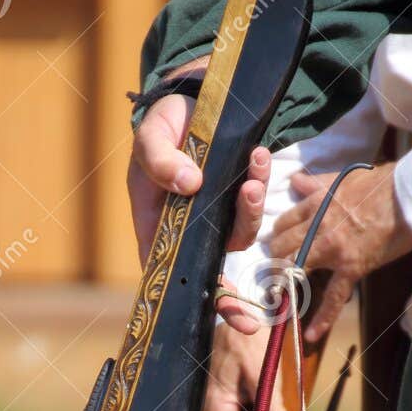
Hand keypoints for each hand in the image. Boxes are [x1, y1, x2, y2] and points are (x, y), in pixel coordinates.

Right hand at [127, 66, 269, 329]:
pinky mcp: (236, 197)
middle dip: (231, 296)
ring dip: (251, 211)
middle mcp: (185, 228)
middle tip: (254, 316)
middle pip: (208, 271)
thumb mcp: (152, 134)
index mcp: (155, 224)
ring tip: (254, 178)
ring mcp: (213, 215)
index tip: (217, 312)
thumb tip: (187, 185)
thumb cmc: (163, 122)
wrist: (193, 95)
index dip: (192, 298)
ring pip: (238, 234)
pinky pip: (252, 203)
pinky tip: (260, 157)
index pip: (170, 273)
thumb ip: (160, 159)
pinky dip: (259, 182)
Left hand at [270, 162, 411, 342]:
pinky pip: (334, 297)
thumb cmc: (383, 183)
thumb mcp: (343, 177)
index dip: (277, 237)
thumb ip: (316, 182)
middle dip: (275, 261)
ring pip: (295, 269)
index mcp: (315, 203)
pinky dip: (323, 318)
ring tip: (280, 299)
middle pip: (280, 248)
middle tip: (276, 273)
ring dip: (285, 284)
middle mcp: (317, 226)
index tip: (278, 247)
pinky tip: (311, 335)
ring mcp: (332, 249)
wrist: (410, 193)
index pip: (282, 224)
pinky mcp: (352, 266)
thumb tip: (296, 179)